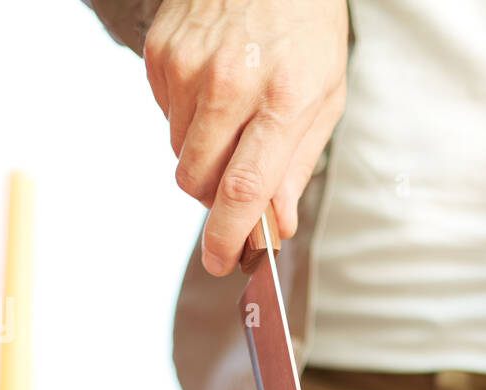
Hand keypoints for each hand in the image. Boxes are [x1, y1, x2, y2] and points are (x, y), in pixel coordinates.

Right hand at [144, 0, 348, 274]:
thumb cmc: (306, 30)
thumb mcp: (325, 97)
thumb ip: (296, 166)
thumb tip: (272, 226)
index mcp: (281, 99)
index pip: (243, 188)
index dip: (229, 236)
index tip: (223, 263)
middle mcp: (229, 84)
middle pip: (199, 182)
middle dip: (215, 204)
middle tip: (237, 193)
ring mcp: (187, 67)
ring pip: (180, 155)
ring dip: (205, 159)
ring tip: (235, 121)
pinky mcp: (161, 55)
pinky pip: (166, 118)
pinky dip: (189, 122)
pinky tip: (215, 92)